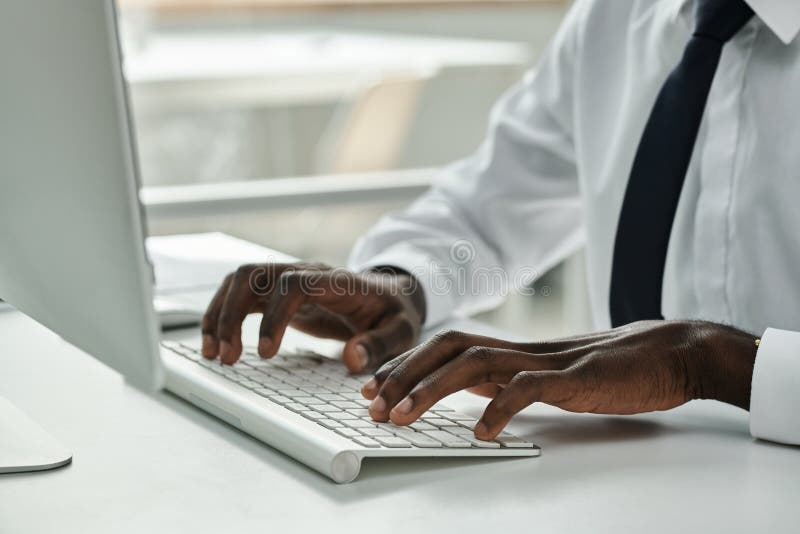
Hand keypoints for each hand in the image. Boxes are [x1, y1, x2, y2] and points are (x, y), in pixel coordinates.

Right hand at [201, 263, 424, 369]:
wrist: (390, 296)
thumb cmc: (393, 314)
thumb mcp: (401, 332)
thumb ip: (380, 345)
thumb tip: (351, 358)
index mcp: (337, 282)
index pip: (294, 284)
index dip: (274, 316)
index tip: (265, 353)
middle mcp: (307, 273)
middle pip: (255, 275)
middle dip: (233, 314)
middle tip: (228, 356)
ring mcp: (289, 279)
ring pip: (240, 280)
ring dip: (220, 313)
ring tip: (214, 354)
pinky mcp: (277, 292)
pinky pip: (240, 294)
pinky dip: (221, 316)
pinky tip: (215, 345)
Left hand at [361, 320, 757, 439]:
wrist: (672, 353)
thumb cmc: (613, 371)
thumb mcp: (550, 379)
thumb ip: (511, 381)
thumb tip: (474, 393)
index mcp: (514, 352)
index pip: (448, 348)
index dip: (407, 365)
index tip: (374, 387)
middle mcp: (522, 351)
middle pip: (449, 347)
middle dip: (404, 374)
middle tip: (370, 403)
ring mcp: (548, 361)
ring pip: (476, 363)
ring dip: (431, 389)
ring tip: (401, 417)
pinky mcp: (576, 379)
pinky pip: (529, 388)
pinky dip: (499, 408)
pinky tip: (480, 432)